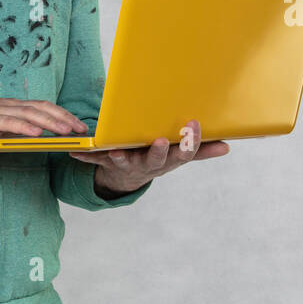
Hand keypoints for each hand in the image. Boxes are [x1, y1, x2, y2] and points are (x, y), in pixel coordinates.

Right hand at [0, 97, 86, 140]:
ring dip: (50, 122)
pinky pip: (8, 122)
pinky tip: (36, 134)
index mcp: (14, 106)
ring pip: (29, 114)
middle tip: (81, 129)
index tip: (79, 124)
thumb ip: (16, 130)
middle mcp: (9, 105)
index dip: (63, 114)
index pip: (44, 107)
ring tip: (65, 131)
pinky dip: (24, 127)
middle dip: (64, 118)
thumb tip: (38, 138)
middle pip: (42, 109)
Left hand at [69, 119, 228, 196]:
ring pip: (125, 161)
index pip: (183, 153)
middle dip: (157, 151)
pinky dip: (86, 155)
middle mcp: (149, 164)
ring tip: (115, 150)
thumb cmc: (157, 159)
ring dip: (120, 156)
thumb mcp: (178, 156)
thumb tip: (227, 146)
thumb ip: (200, 150)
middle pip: (156, 159)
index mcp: (168, 160)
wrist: (127, 178)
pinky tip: (75, 150)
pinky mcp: (108, 163)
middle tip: (160, 140)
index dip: (190, 141)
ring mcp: (128, 164)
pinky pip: (96, 159)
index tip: (193, 125)